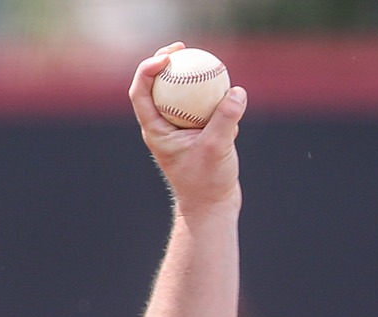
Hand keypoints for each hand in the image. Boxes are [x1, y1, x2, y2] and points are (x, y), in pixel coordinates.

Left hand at [128, 42, 246, 217]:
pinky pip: (202, 106)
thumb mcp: (216, 149)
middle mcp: (164, 127)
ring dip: (189, 76)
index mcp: (155, 130)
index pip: (140, 92)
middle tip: (181, 48)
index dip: (147, 69)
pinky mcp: (198, 132)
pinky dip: (212, 96)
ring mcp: (181, 129)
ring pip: (180, 94)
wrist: (213, 206)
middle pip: (157, 87)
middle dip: (165, 63)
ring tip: (204, 59)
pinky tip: (227, 90)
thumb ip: (225, 119)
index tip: (167, 57)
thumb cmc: (208, 183)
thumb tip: (236, 91)